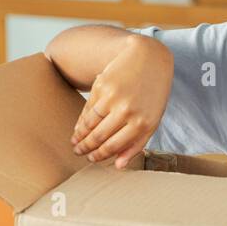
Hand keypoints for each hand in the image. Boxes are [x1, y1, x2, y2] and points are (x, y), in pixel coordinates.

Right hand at [70, 34, 173, 168]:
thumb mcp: (152, 120)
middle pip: (99, 136)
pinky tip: (79, 126)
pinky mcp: (102, 85)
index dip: (99, 155)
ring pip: (90, 123)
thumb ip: (136, 144)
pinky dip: (82, 119)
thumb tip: (118, 166)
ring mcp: (113, 97)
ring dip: (79, 135)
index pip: (113, 146)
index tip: (91, 159)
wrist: (149, 59)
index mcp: (142, 123)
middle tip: (78, 152)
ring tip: (74, 142)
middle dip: (86, 147)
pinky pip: (88, 108)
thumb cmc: (152, 94)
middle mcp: (127, 111)